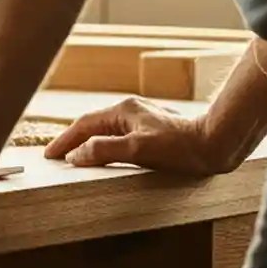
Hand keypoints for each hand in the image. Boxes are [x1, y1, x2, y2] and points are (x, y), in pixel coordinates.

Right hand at [44, 97, 227, 174]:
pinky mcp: (152, 131)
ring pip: (106, 130)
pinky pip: (118, 136)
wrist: (216, 144)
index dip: (65, 140)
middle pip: (93, 125)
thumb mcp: (138, 150)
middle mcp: (130, 110)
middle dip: (73, 139)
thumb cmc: (180, 148)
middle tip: (56, 156)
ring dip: (88, 142)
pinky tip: (106, 155)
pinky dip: (104, 145)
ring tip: (75, 157)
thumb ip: (103, 150)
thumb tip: (75, 155)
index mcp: (123, 110)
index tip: (50, 155)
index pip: (84, 124)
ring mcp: (142, 119)